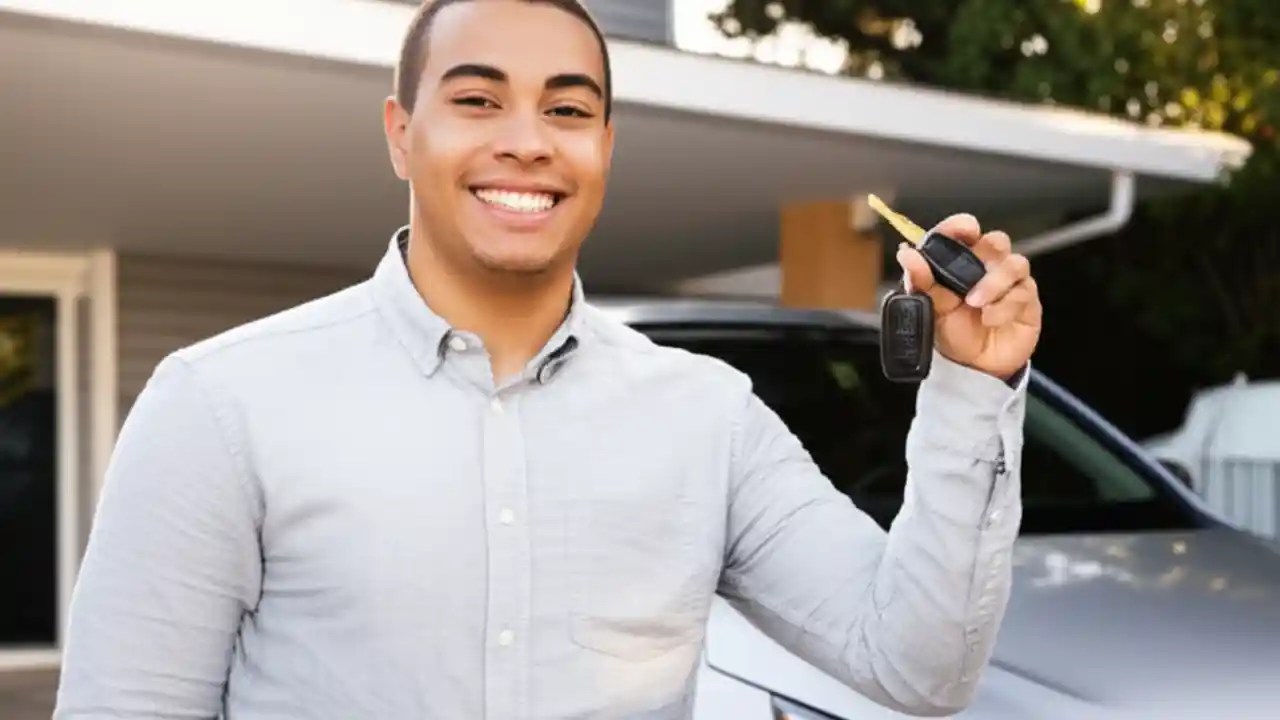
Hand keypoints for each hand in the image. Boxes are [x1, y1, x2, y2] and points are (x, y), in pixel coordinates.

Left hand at [896, 214, 1041, 381]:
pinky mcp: (1026, 300)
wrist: (974, 367)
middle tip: (971, 269)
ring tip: (975, 303)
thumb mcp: (930, 307)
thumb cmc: (953, 331)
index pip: (963, 233)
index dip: (962, 226)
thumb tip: (907, 254)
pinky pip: (1022, 292)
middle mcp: (987, 267)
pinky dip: (1004, 306)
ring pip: (1014, 264)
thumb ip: (919, 281)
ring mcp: (1009, 282)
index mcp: (960, 263)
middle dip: (986, 251)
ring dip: (994, 282)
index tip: (963, 228)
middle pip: (996, 241)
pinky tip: (989, 319)